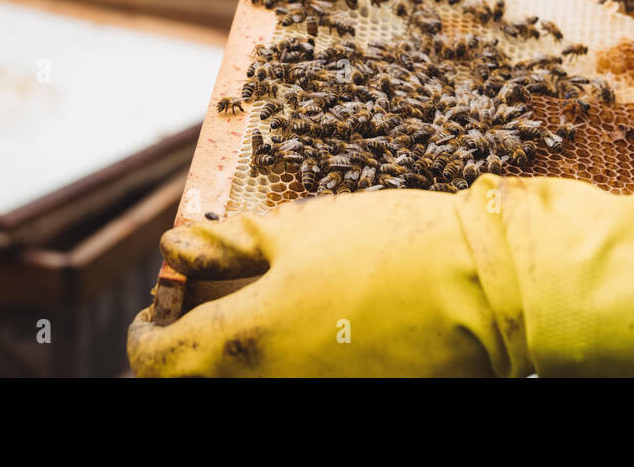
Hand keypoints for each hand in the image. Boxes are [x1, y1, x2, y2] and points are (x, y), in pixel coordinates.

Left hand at [128, 174, 633, 376]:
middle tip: (204, 315)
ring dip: (233, 363)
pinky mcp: (347, 404)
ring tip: (260, 320)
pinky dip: (282, 370)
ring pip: (242, 393)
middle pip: (192, 388)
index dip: (147, 331)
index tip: (162, 307)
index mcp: (247, 339)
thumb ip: (232, 244)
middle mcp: (269, 388)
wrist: (485, 288)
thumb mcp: (303, 230)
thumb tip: (175, 245)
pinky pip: (294, 390)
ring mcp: (310, 404)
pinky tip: (308, 336)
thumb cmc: (395, 245)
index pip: (158, 358)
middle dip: (184, 354)